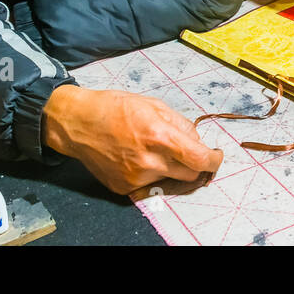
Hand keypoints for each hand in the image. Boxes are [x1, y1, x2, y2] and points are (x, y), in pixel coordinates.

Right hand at [42, 85, 222, 194]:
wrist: (77, 123)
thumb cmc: (113, 108)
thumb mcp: (153, 105)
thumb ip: (179, 124)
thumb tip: (196, 141)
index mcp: (158, 136)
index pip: (198, 159)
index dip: (213, 160)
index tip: (215, 156)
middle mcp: (148, 161)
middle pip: (189, 174)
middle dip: (194, 164)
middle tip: (187, 152)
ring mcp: (135, 178)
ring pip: (170, 180)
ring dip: (170, 168)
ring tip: (152, 149)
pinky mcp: (123, 188)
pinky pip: (149, 185)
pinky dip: (150, 173)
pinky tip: (136, 157)